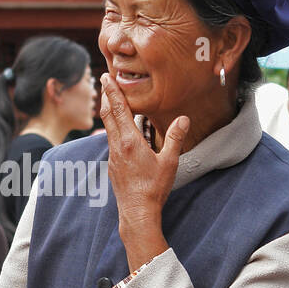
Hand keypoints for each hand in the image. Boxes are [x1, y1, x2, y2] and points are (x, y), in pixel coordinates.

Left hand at [99, 73, 183, 269]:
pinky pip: (111, 140)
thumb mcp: (169, 162)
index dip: (113, 91)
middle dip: (107, 96)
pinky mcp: (113, 165)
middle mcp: (117, 146)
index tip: (106, 76)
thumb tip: (184, 118)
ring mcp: (113, 156)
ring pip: (108, 128)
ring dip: (108, 111)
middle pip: (108, 115)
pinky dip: (112, 128)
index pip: (119, 110)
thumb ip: (175, 138)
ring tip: (110, 100)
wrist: (137, 211)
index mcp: (130, 141)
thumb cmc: (154, 188)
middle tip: (104, 80)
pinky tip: (118, 130)